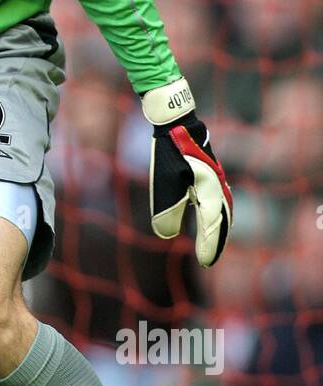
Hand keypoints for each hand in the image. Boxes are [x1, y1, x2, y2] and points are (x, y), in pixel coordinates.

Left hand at [141, 79, 232, 267]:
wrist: (176, 122)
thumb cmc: (170, 152)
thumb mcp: (164, 184)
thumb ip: (166, 212)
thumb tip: (167, 234)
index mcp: (210, 190)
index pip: (212, 224)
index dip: (208, 245)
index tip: (204, 263)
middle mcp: (218, 186)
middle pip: (222, 220)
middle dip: (215, 240)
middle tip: (208, 260)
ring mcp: (215, 178)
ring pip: (221, 209)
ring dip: (217, 228)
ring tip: (210, 244)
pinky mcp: (209, 173)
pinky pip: (216, 199)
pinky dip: (214, 214)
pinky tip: (207, 217)